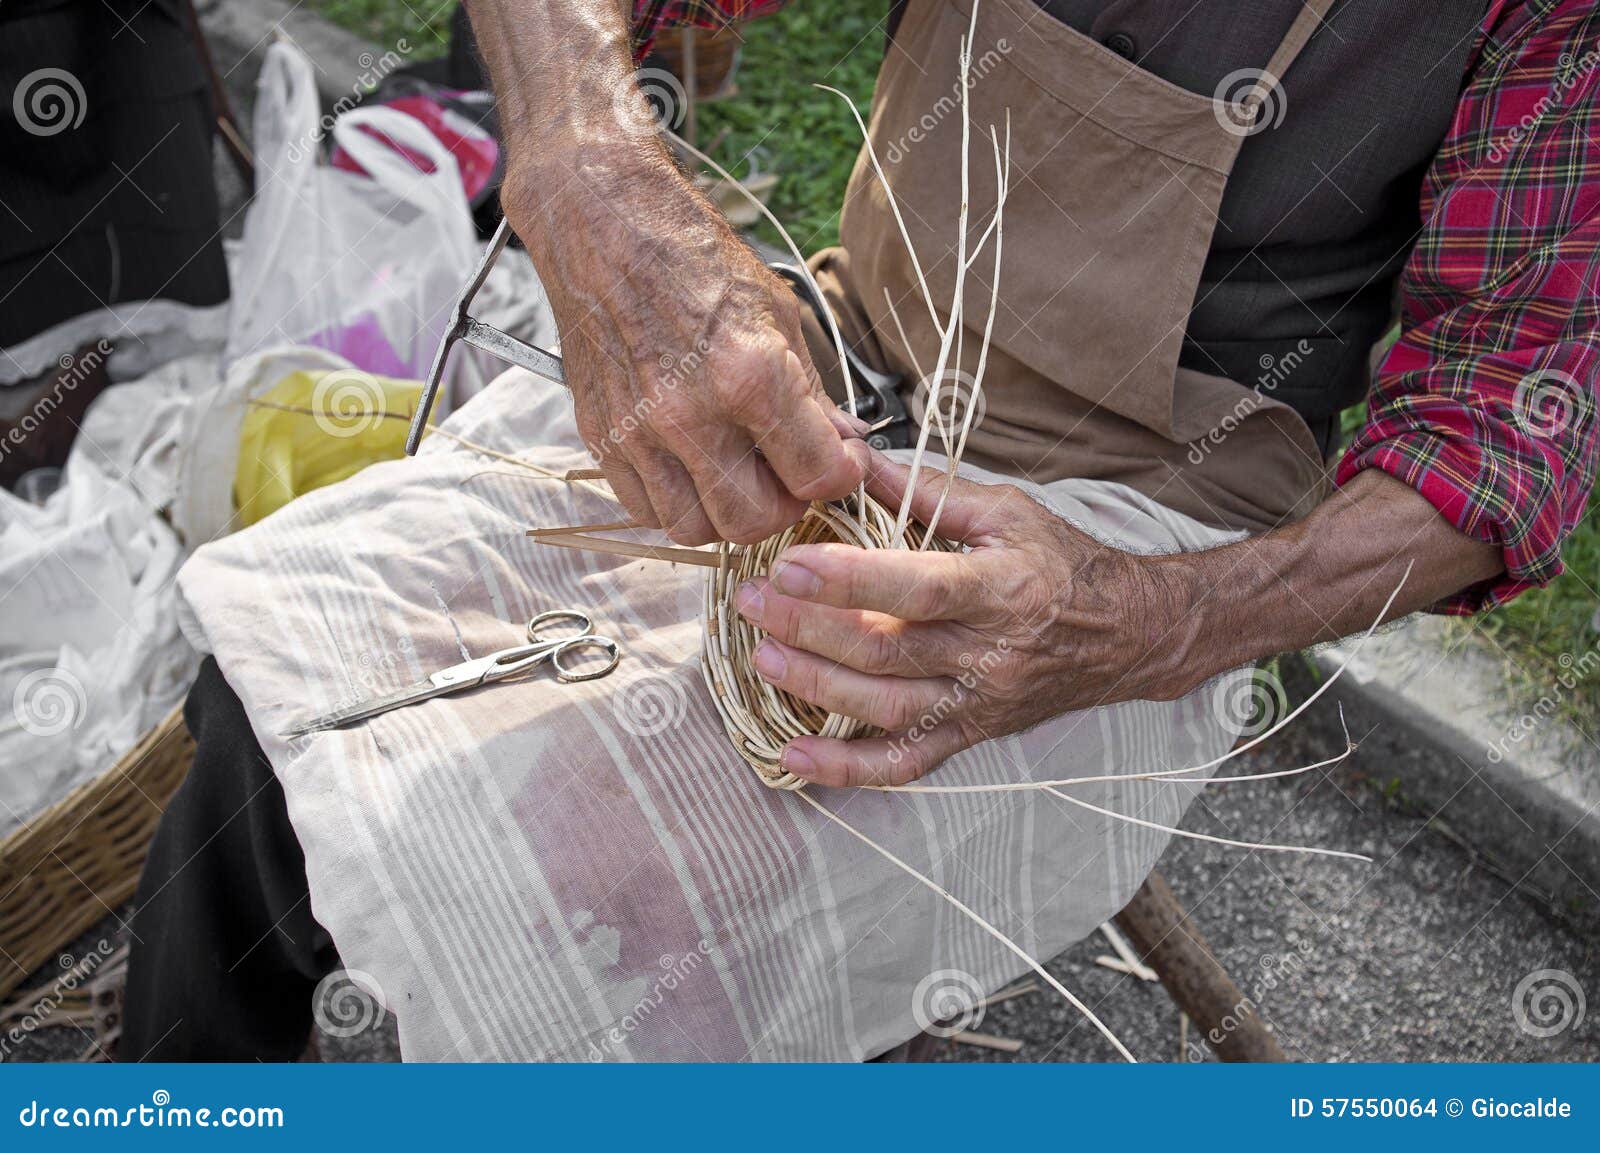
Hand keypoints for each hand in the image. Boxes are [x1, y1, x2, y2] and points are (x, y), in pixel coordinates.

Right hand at [501, 157, 867, 545]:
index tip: (838, 464)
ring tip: (737, 475)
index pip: (816, 476)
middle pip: (753, 522)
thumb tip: (843, 446)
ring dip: (726, 513)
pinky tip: (691, 465)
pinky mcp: (601, 437)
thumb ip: (813, 394)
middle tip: (788, 476)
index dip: (839, 477)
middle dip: (783, 507)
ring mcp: (639, 431)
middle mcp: (691, 414)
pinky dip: (676, 501)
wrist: (606, 226)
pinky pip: (646, 509)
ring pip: (695, 530)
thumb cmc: (696, 260)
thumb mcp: (780, 314)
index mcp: (750, 375)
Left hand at [731, 453, 1198, 785]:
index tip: (787, 564)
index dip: (848, 580)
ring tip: (761, 657)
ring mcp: (978, 703)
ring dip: (815, 686)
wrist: (1127, 633)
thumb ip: (924, 492)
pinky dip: (846, 768)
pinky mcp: (970, 734)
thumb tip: (849, 457)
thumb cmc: (1061, 562)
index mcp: (1001, 589)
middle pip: (886, 650)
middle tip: (750, 602)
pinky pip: (905, 764)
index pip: (917, 587)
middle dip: (808, 627)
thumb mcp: (1004, 512)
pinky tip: (793, 754)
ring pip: (885, 707)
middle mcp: (990, 654)